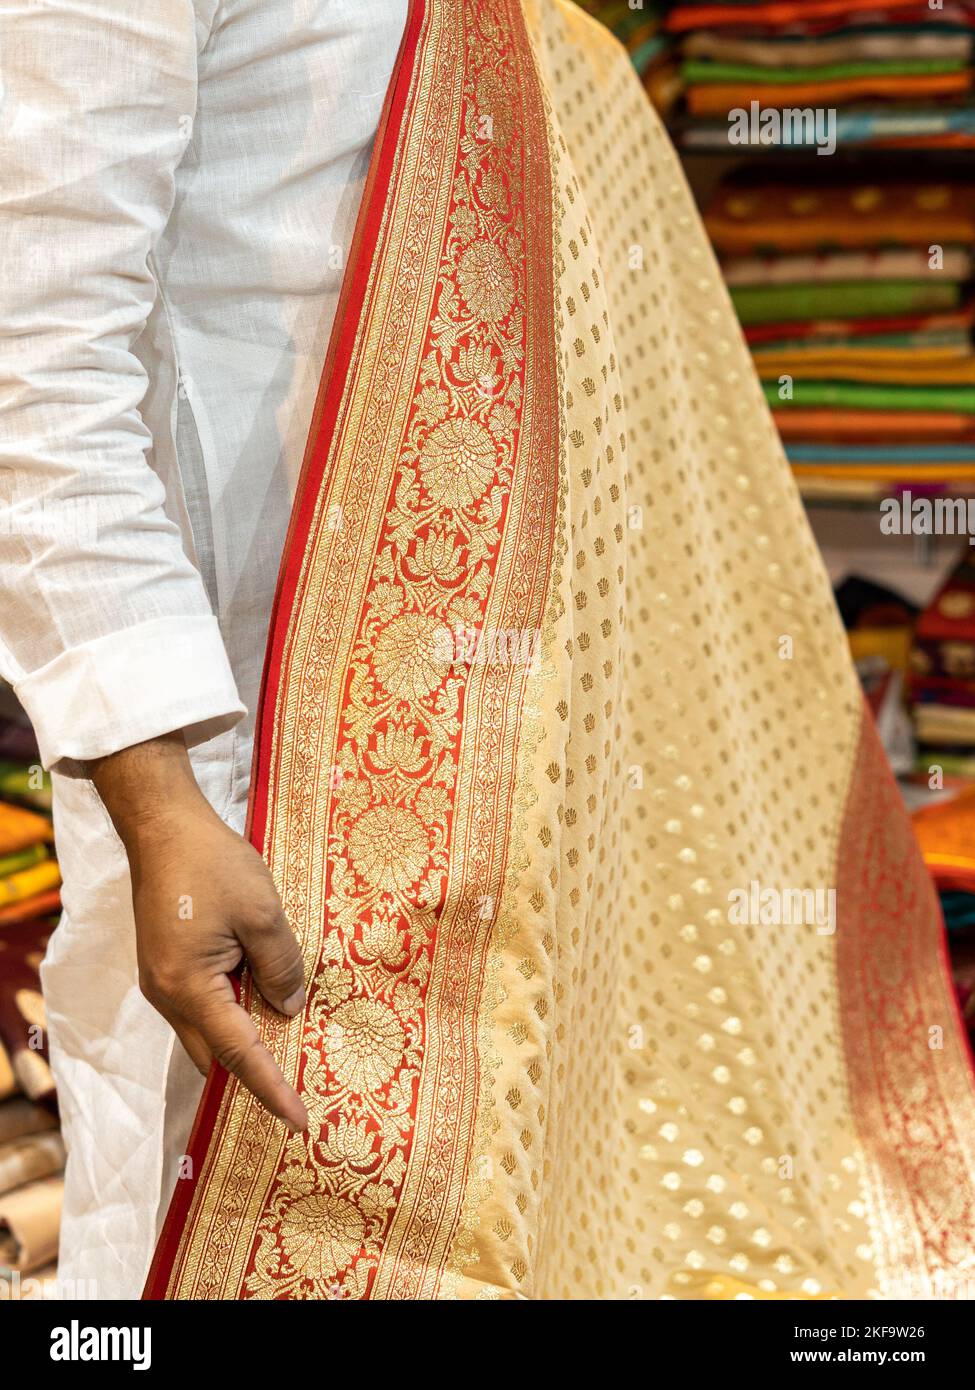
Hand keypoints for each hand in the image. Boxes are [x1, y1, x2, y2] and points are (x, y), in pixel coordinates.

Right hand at [89, 732, 307, 1130]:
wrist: (163, 825)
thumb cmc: (212, 864)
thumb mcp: (264, 914)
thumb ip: (281, 967)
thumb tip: (287, 1010)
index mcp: (189, 988)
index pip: (239, 1055)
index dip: (272, 1089)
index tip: (299, 1122)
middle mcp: (167, 995)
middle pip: (215, 1054)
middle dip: (256, 1073)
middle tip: (304, 1085)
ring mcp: (161, 981)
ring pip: (207, 1029)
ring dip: (244, 1039)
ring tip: (290, 1045)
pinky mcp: (165, 964)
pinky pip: (202, 1004)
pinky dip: (232, 1012)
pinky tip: (263, 1000)